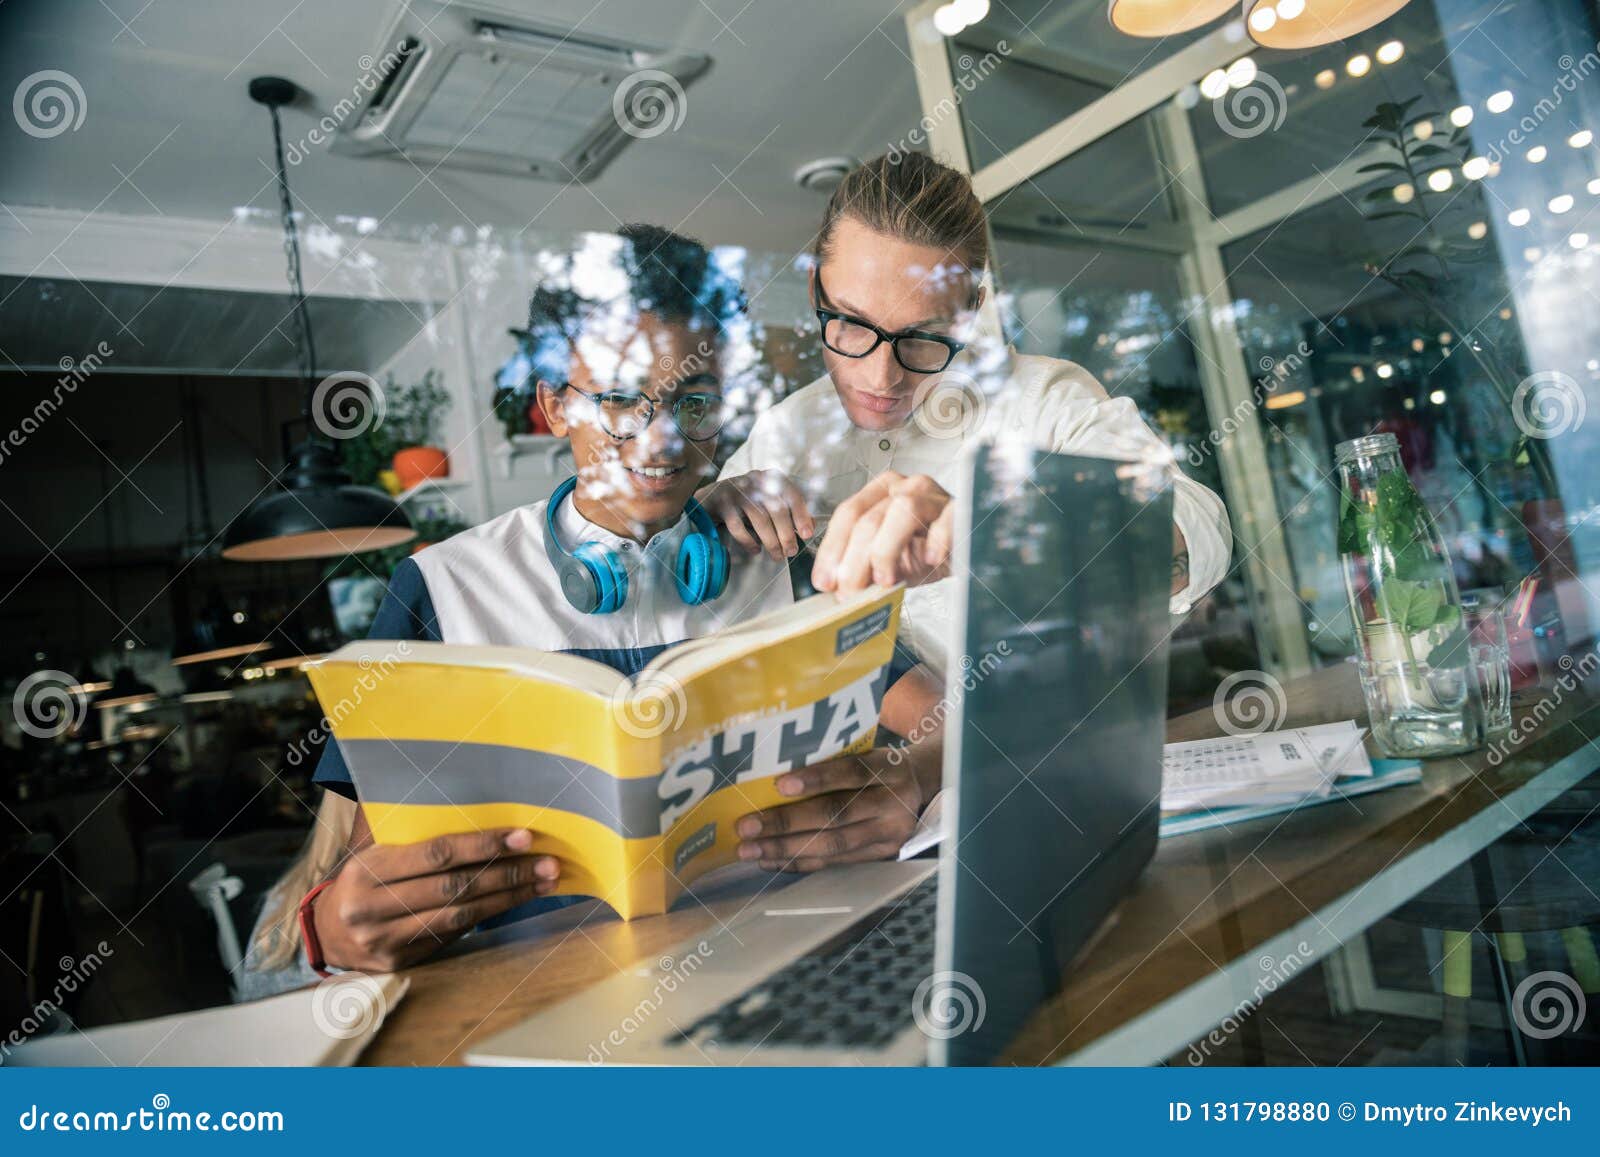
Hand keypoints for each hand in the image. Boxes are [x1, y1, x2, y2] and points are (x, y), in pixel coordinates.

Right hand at [315, 827, 559, 972]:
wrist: (327, 932)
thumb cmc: (363, 878)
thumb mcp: (374, 849)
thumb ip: (411, 833)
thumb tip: (473, 806)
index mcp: (367, 869)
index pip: (436, 854)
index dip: (482, 845)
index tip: (522, 837)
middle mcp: (373, 907)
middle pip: (454, 888)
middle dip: (507, 874)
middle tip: (548, 863)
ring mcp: (386, 940)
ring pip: (460, 916)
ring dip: (508, 899)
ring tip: (543, 883)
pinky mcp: (401, 963)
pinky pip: (453, 936)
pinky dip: (488, 917)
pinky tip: (515, 902)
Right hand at [696, 470, 814, 560]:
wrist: (711, 498)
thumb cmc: (747, 502)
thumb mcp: (768, 502)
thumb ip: (789, 511)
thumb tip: (811, 527)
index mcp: (771, 477)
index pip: (791, 494)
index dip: (801, 515)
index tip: (807, 534)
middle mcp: (755, 480)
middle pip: (776, 509)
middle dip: (786, 534)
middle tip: (791, 552)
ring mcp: (737, 490)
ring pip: (759, 519)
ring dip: (771, 541)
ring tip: (777, 556)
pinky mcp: (721, 502)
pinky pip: (738, 526)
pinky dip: (748, 541)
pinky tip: (755, 550)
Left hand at [735, 746, 936, 872]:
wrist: (919, 786)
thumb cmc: (877, 765)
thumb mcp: (866, 751)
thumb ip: (832, 759)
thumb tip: (771, 773)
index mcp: (889, 768)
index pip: (852, 772)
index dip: (817, 778)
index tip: (779, 785)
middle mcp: (893, 804)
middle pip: (837, 815)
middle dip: (787, 822)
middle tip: (747, 827)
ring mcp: (890, 835)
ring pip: (834, 845)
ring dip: (786, 849)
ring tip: (750, 850)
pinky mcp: (882, 857)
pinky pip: (835, 863)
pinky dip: (800, 863)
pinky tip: (771, 860)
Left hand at [812, 472, 954, 593]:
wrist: (969, 550)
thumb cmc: (927, 551)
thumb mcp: (890, 560)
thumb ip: (864, 567)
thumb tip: (838, 589)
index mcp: (881, 492)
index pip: (847, 514)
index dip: (832, 550)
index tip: (825, 581)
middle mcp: (905, 487)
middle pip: (869, 519)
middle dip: (854, 561)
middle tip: (850, 592)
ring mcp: (933, 495)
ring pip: (901, 512)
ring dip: (886, 550)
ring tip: (885, 580)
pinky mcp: (960, 509)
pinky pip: (945, 521)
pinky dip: (934, 542)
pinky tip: (928, 560)